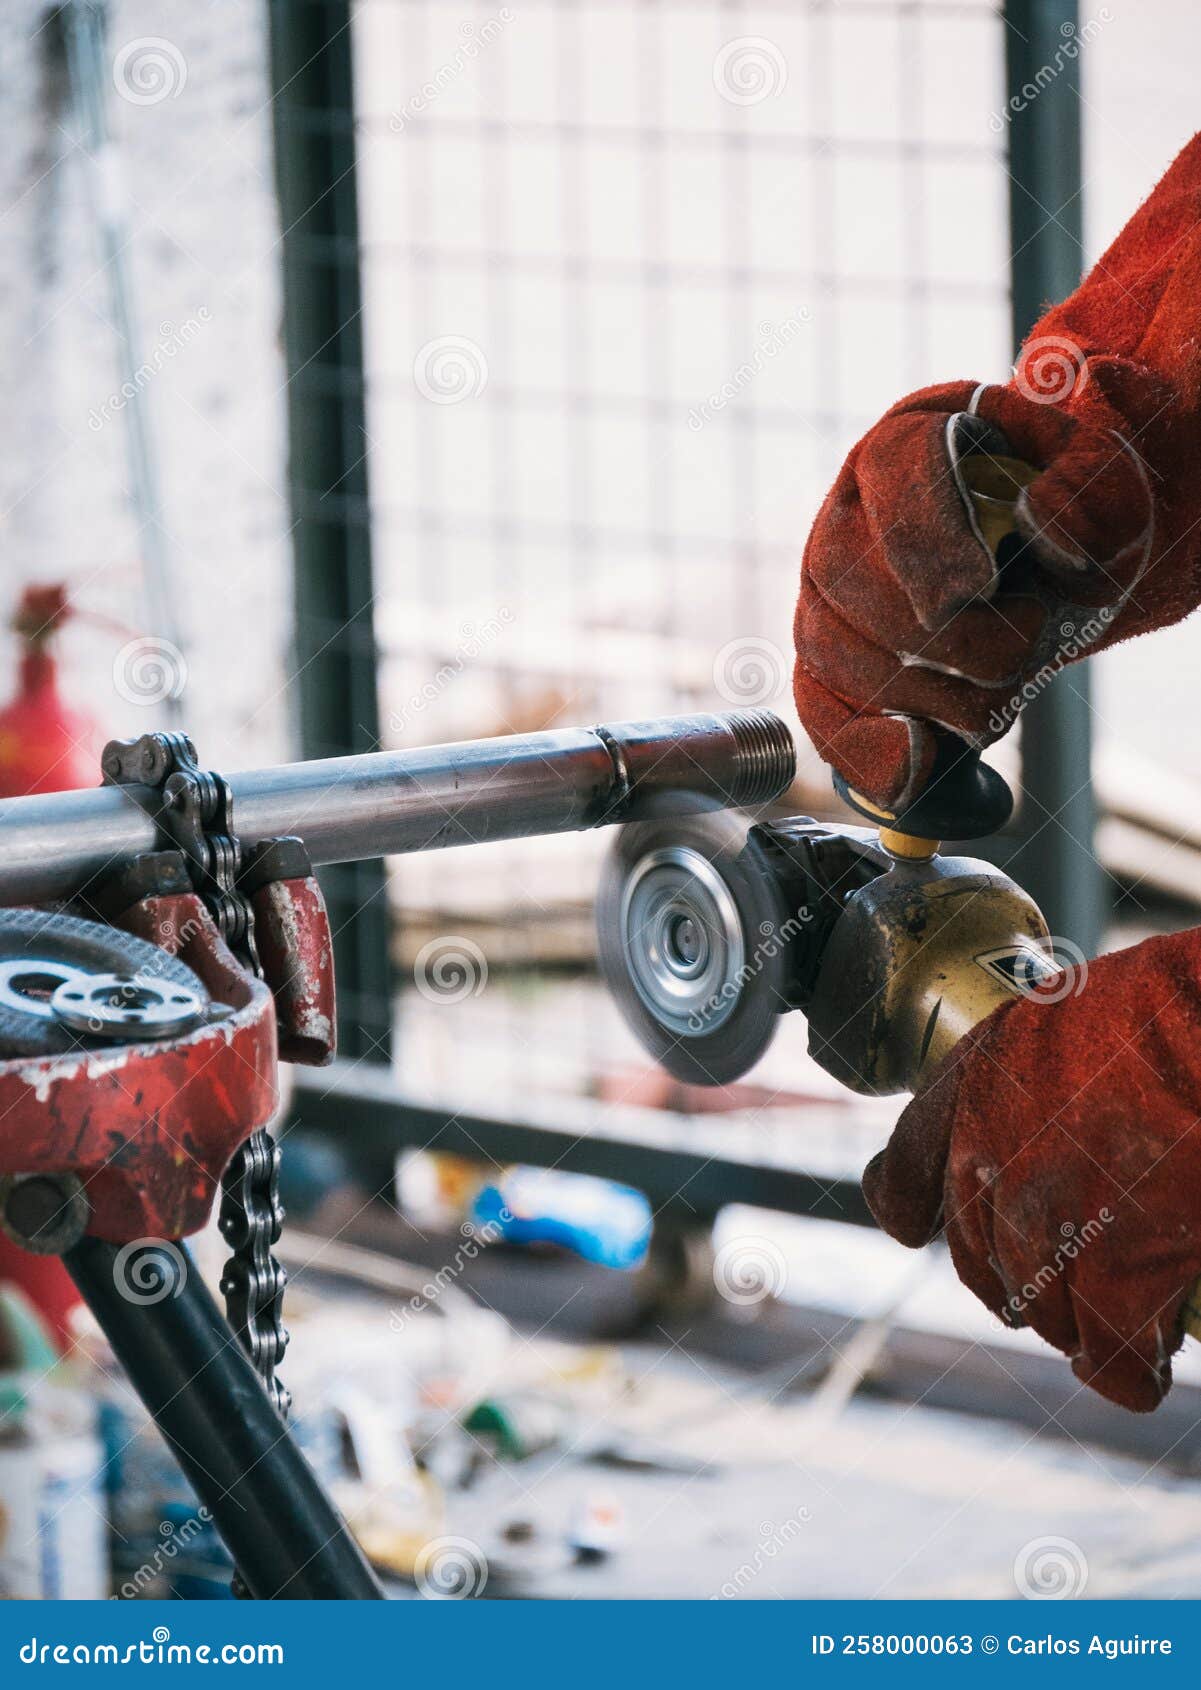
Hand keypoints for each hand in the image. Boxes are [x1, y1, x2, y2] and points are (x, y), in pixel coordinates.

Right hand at [794, 132, 1200, 813]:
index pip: (893, 474)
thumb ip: (1090, 494)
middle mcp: (846, 513)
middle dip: (952, 638)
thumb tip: (1039, 524)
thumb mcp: (1107, 488)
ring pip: (839, 656)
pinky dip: (868, 754)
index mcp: (913, 439)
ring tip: (1006, 694)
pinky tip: (918, 770)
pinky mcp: (826, 667)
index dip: (926, 535)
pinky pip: (822, 716)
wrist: (1048, 564)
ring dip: (936, 695)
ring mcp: (824, 595)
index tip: (975, 588)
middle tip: (1032, 648)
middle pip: (852, 578)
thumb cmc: (1072, 515)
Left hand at [863, 928, 1200, 1411]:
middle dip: (1021, 1284)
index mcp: (975, 1083)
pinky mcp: (1117, 1268)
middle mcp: (992, 1154)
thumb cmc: (1178, 1004)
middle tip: (1067, 1294)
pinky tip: (1145, 1374)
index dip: (906, 1205)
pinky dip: (1126, 1372)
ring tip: (1115, 1336)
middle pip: (981, 1257)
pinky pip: (1108, 1348)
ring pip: (1042, 1308)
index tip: (914, 1227)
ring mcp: (1047, 1217)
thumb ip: (1053, 1073)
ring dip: (1076, 1329)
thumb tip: (1081, 1114)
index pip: (906, 1168)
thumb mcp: (1082, 1012)